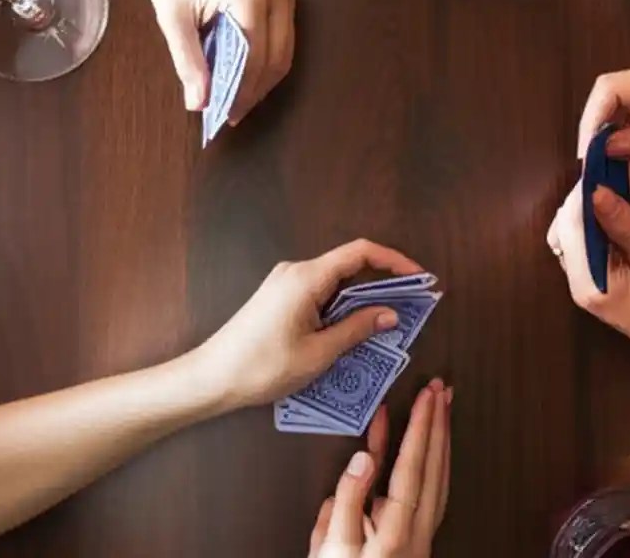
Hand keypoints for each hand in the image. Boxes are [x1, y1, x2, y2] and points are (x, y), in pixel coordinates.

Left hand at [144, 0, 297, 112]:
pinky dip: (268, 55)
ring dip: (265, 76)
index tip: (226, 116)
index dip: (242, 93)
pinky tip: (248, 69)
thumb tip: (199, 103)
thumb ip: (188, 61)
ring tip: (241, 96)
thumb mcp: (173, 15)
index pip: (255, 60)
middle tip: (235, 112)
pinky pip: (284, 32)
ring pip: (286, 48)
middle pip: (278, 58)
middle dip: (256, 90)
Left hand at [196, 240, 422, 409]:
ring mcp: (285, 283)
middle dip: (383, 283)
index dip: (394, 260)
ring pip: (335, 282)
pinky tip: (354, 329)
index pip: (360, 253)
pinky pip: (320, 293)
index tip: (419, 278)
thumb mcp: (318, 353)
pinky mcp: (279, 298)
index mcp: (307, 278)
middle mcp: (296, 271)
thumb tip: (390, 314)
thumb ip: (357, 329)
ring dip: (363, 298)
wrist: (210, 378)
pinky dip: (343, 306)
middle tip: (411, 305)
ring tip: (388, 322)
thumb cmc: (263, 367)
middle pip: (350, 265)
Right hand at [309, 380, 452, 557]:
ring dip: (441, 441)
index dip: (420, 429)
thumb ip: (346, 503)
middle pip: (434, 468)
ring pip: (438, 480)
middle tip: (442, 389)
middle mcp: (417, 532)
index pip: (412, 468)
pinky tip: (430, 452)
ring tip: (442, 410)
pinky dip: (434, 465)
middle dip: (438, 425)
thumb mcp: (330, 550)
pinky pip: (433, 494)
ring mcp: (421, 538)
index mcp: (396, 531)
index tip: (426, 397)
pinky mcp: (415, 542)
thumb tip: (363, 457)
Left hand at [546, 183, 629, 379]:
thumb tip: (596, 192)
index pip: (571, 228)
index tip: (601, 167)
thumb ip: (624, 226)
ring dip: (594, 210)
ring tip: (619, 188)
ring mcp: (587, 283)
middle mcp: (578, 283)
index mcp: (587, 283)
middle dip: (585, 200)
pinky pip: (591, 245)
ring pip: (577, 235)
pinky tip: (621, 210)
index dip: (582, 194)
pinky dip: (602, 224)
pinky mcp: (599, 280)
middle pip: (567, 231)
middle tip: (613, 176)